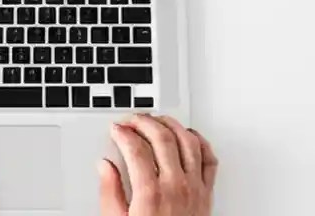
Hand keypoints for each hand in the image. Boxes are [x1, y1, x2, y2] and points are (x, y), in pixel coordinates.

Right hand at [100, 115, 217, 215]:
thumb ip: (110, 192)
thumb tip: (105, 167)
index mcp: (150, 193)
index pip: (135, 148)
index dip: (123, 133)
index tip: (116, 129)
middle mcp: (176, 186)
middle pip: (162, 137)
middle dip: (144, 122)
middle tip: (132, 120)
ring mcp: (195, 188)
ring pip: (187, 141)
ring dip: (171, 124)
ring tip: (157, 121)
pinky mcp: (208, 194)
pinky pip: (209, 158)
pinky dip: (199, 141)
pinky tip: (189, 136)